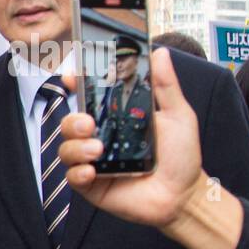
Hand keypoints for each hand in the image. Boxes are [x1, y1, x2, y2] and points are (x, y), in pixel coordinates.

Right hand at [59, 46, 203, 229]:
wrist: (183, 194)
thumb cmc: (181, 156)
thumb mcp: (177, 115)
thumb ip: (165, 85)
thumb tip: (160, 53)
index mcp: (116, 117)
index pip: (89, 97)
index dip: (76, 85)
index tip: (71, 77)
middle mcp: (100, 137)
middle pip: (69, 122)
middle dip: (71, 120)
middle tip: (88, 123)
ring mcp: (93, 161)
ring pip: (66, 148)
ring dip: (76, 147)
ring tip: (98, 151)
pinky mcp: (90, 185)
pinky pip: (71, 176)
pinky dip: (77, 172)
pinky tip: (92, 172)